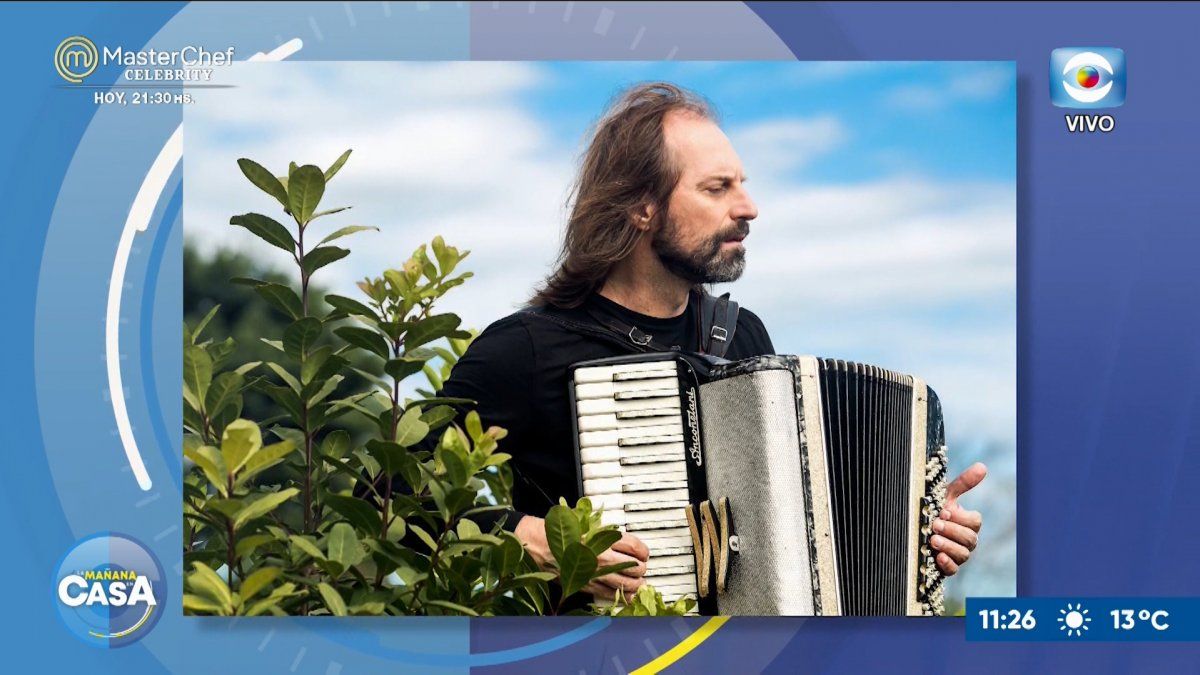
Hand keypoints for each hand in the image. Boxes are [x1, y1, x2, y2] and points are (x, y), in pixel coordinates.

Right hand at [513, 515, 649, 600]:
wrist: (537, 544)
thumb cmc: (559, 532)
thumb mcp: (585, 524)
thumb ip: (605, 532)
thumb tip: (623, 540)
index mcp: (602, 539)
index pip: (634, 546)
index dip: (643, 551)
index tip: (643, 553)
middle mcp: (601, 558)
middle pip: (635, 567)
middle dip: (641, 568)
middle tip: (640, 566)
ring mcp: (595, 574)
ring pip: (627, 584)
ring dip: (636, 583)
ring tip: (637, 581)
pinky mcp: (587, 586)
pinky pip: (611, 595)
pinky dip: (623, 596)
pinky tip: (628, 594)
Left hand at [930, 462, 985, 575]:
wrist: (911, 528)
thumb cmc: (932, 509)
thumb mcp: (944, 496)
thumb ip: (963, 483)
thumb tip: (982, 466)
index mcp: (967, 523)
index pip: (975, 522)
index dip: (961, 517)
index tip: (944, 511)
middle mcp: (966, 540)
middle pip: (970, 538)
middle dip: (952, 531)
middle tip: (935, 524)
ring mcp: (957, 554)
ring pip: (963, 554)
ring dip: (948, 546)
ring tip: (932, 539)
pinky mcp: (947, 567)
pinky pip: (953, 570)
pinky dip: (947, 563)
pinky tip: (937, 557)